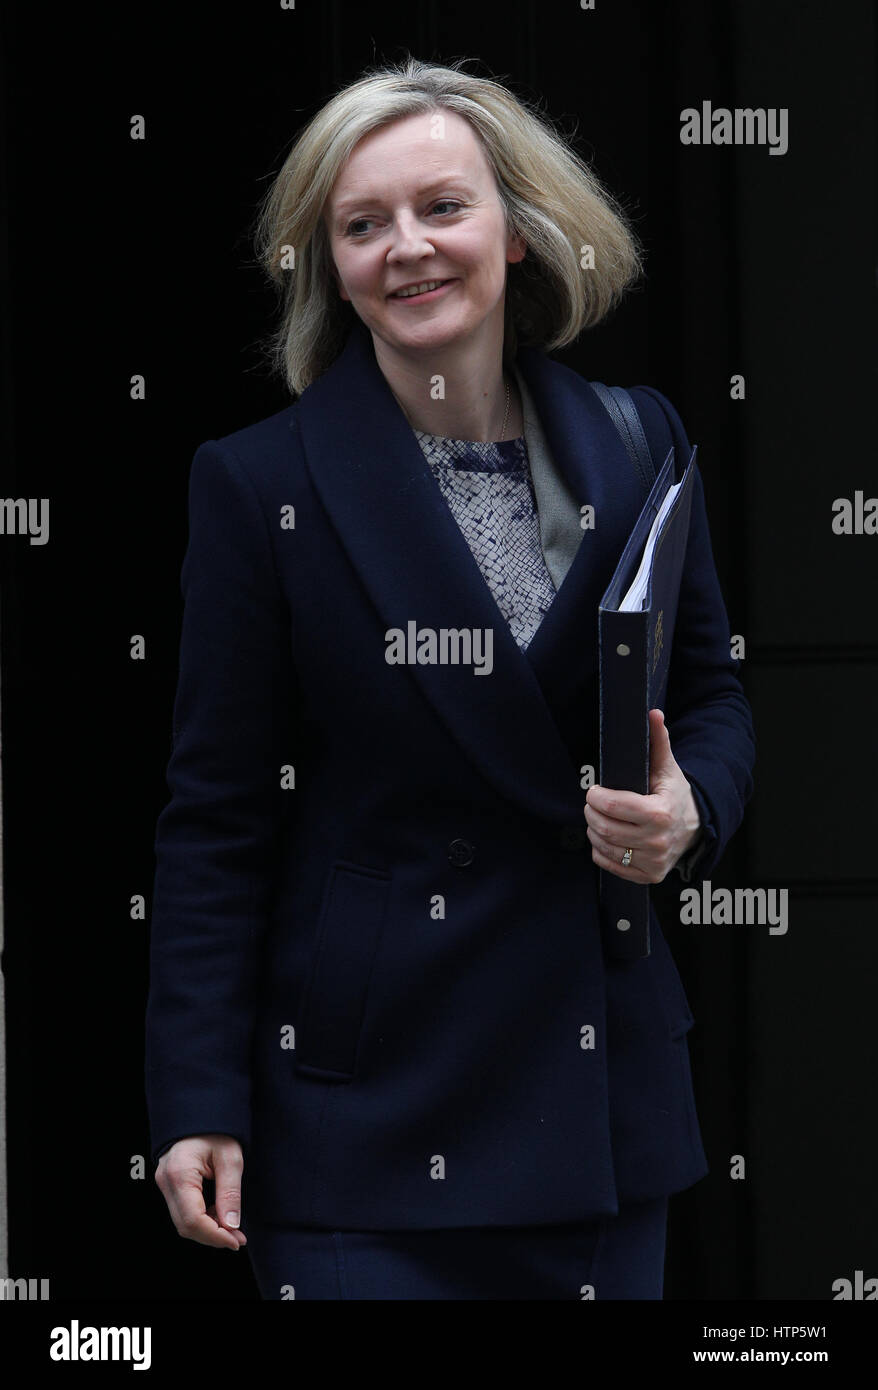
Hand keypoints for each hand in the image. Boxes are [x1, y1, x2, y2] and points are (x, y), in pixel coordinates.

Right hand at [154, 1133, 246, 1248]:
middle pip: (185, 1225)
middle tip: (238, 1239)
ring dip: (208, 1230)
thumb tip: (232, 1226)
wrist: (201, 1112)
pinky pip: (183, 1211)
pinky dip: (201, 1219)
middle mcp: (166, 1181)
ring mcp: (164, 1183)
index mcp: (180, 1174)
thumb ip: (230, 1193)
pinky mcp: (169, 1184)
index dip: (215, 1236)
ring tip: (232, 1230)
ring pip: (182, 1222)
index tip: (236, 1241)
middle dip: (212, 1237)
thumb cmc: (217, 1129)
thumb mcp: (230, 1158)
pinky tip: (220, 1216)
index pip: (193, 1219)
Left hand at [584, 708, 701, 883]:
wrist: (696, 828)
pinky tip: (608, 837)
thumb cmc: (675, 795)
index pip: (613, 806)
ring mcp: (653, 862)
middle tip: (593, 803)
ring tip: (599, 818)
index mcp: (660, 813)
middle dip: (591, 812)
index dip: (596, 796)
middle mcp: (657, 842)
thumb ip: (658, 741)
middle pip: (604, 828)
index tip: (594, 789)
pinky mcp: (648, 876)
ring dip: (594, 830)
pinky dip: (601, 850)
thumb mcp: (667, 768)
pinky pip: (609, 864)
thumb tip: (653, 713)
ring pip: (604, 846)